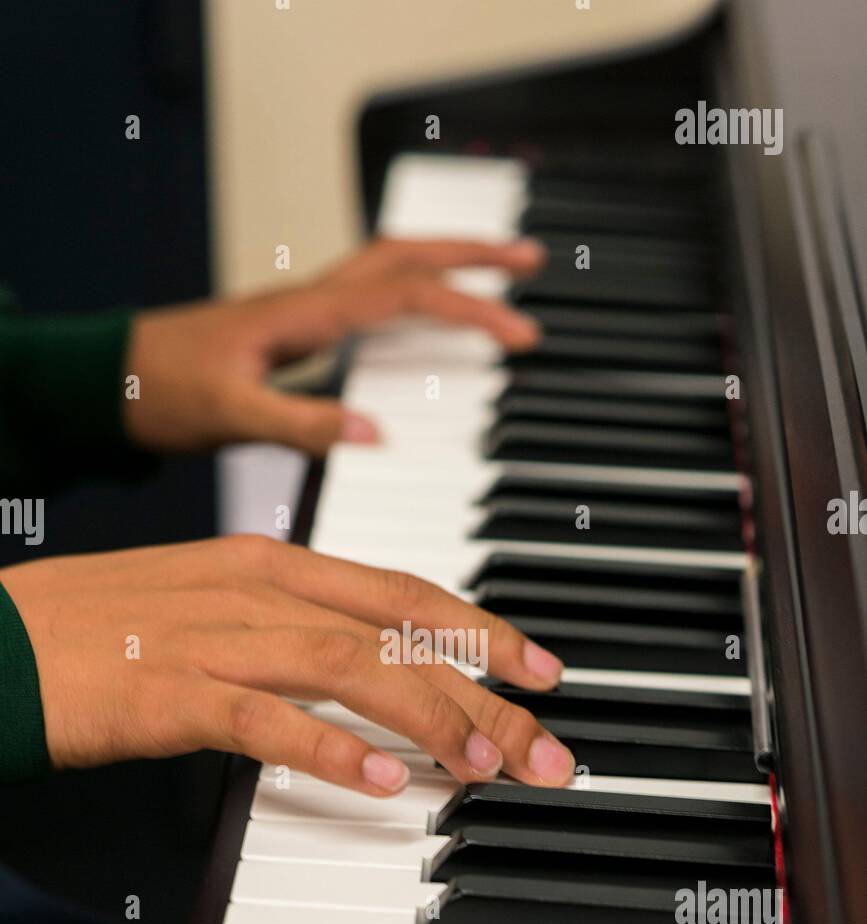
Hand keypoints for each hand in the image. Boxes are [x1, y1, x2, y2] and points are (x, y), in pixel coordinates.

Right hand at [0, 535, 572, 794]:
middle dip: (485, 692)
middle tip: (544, 749)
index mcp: (264, 563)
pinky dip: (328, 749)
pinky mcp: (163, 693)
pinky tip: (381, 780)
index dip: (482, 630)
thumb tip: (366, 676)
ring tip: (486, 766)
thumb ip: (287, 632)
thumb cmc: (94, 632)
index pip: (401, 592)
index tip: (542, 671)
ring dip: (430, 718)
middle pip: (396, 635)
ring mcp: (207, 637)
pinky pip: (262, 720)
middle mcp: (250, 589)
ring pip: (348, 668)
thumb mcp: (208, 610)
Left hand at [123, 237, 543, 454]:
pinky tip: (428, 321)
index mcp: (304, 315)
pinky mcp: (298, 330)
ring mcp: (305, 312)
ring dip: (447, 265)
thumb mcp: (230, 415)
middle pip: (407, 255)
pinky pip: (369, 300)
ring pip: (390, 268)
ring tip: (500, 279)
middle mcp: (310, 302)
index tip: (520, 335)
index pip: (405, 295)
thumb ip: (302, 423)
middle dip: (473, 254)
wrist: (112, 380)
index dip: (469, 310)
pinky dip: (412, 298)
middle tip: (531, 262)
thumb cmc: (161, 391)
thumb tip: (377, 434)